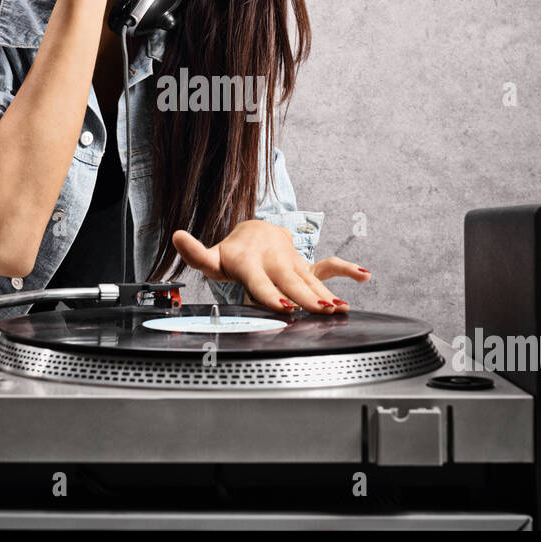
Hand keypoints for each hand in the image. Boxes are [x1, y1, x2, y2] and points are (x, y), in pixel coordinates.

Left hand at [172, 220, 370, 314]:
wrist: (256, 230)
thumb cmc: (232, 253)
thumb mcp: (212, 257)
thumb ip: (196, 253)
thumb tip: (177, 236)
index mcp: (249, 262)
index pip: (260, 281)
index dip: (270, 294)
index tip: (282, 306)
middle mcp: (273, 261)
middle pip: (290, 282)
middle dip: (305, 297)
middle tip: (319, 311)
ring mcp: (292, 262)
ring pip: (309, 278)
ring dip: (325, 293)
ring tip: (338, 308)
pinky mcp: (305, 264)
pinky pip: (328, 266)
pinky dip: (347, 270)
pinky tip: (363, 276)